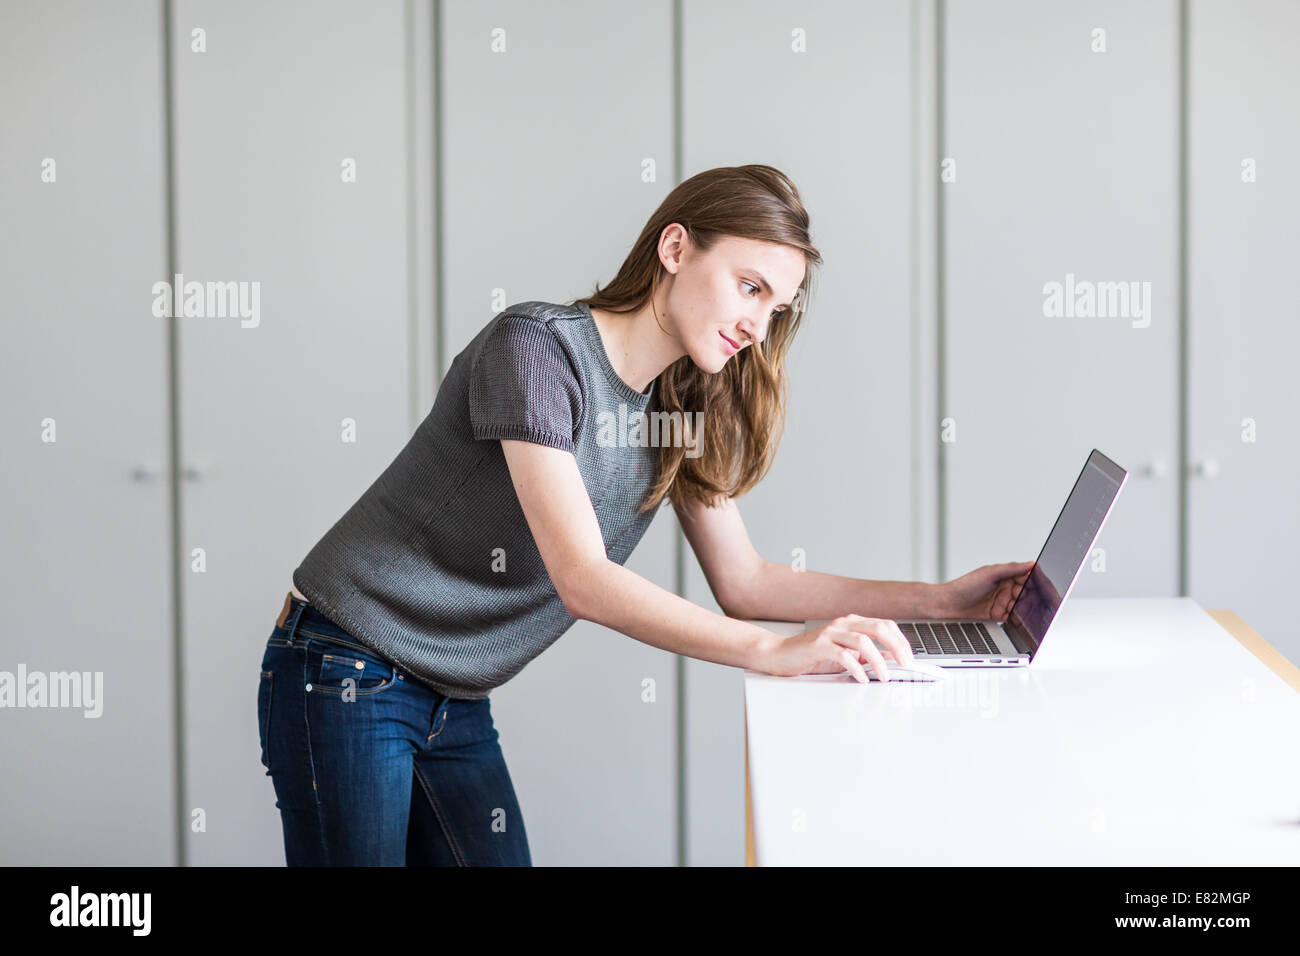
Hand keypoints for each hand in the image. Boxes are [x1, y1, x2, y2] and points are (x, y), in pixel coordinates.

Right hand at [760, 615, 913, 682]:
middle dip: (896, 647)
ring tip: (884, 676)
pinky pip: (843, 655)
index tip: (909, 658)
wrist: (779, 654)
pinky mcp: (818, 646)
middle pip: (878, 628)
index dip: (901, 641)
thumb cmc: (812, 656)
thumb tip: (891, 661)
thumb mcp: (845, 655)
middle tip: (905, 665)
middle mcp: (843, 624)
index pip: (885, 625)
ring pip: (863, 641)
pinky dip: (857, 668)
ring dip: (878, 660)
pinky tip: (862, 678)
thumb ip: (866, 656)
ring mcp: (830, 633)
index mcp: (852, 623)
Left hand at [938, 561, 1033, 620]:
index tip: (1039, 584)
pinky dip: (1017, 617)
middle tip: (1030, 599)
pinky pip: (1013, 617)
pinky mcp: (998, 615)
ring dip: (1023, 607)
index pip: (1024, 576)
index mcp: (1003, 575)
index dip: (1032, 581)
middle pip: (1025, 592)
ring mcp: (1001, 602)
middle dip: (1029, 596)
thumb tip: (1030, 564)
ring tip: (1021, 607)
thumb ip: (1011, 568)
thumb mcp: (989, 573)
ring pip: (1020, 605)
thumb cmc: (963, 586)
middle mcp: (1003, 588)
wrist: (947, 606)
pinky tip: (1018, 617)